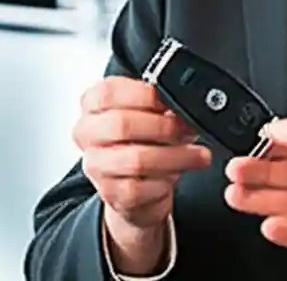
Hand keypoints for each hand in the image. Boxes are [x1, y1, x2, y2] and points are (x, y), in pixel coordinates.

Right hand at [74, 76, 211, 273]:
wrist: (135, 185)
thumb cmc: (143, 140)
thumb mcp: (148, 112)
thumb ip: (160, 102)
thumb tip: (184, 102)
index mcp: (93, 105)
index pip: (108, 92)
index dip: (144, 95)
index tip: (170, 101)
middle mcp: (88, 134)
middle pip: (121, 124)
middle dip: (163, 126)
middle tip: (188, 128)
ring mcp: (96, 166)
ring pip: (136, 159)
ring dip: (175, 156)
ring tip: (198, 154)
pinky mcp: (112, 194)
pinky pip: (142, 187)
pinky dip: (166, 180)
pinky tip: (177, 173)